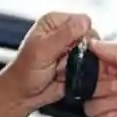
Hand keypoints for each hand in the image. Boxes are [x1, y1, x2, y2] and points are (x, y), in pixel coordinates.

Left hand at [0, 12, 116, 108]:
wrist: (23, 95)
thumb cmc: (24, 72)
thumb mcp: (42, 50)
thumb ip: (64, 35)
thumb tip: (83, 22)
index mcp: (54, 21)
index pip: (83, 21)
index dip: (83, 35)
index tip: (72, 49)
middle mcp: (64, 32)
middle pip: (91, 37)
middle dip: (84, 52)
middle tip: (66, 62)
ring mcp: (71, 49)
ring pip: (94, 53)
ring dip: (84, 64)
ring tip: (65, 70)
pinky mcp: (76, 63)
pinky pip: (92, 66)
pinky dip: (86, 73)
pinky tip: (72, 77)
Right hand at [81, 41, 116, 116]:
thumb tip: (94, 43)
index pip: (92, 66)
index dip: (92, 68)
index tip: (101, 68)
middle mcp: (112, 89)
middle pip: (88, 87)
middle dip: (104, 87)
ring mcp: (112, 108)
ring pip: (90, 105)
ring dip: (110, 102)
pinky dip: (111, 116)